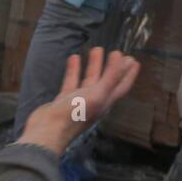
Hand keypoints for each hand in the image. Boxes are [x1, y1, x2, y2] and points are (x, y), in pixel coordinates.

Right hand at [18, 47, 139, 155]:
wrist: (47, 131)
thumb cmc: (74, 115)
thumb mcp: (97, 94)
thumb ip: (111, 76)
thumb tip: (124, 58)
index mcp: (106, 102)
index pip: (122, 85)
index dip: (129, 74)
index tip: (134, 61)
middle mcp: (95, 101)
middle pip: (107, 80)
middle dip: (112, 66)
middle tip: (117, 51)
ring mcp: (79, 101)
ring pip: (89, 79)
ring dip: (94, 65)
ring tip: (96, 49)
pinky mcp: (64, 100)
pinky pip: (72, 81)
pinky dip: (74, 69)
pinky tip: (74, 57)